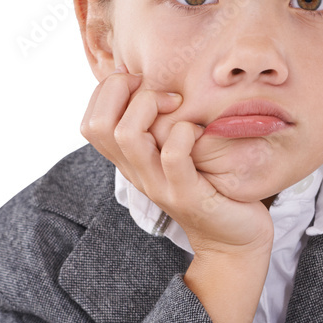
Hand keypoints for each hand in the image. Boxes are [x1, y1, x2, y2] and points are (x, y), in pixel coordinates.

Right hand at [80, 70, 273, 256]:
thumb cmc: (211, 187)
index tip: (143, 84)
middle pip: (98, 124)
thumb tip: (156, 84)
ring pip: (127, 135)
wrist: (233, 239)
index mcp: (129, 162)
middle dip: (122, 90)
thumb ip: (161, 128)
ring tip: (176, 104)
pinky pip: (172, 156)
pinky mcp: (185, 194)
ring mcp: (157, 185)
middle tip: (160, 92)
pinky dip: (185, 132)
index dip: (108, 91)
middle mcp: (135, 173)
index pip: (90, 122)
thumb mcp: (177, 154)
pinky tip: (199, 131)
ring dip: (150, 105)